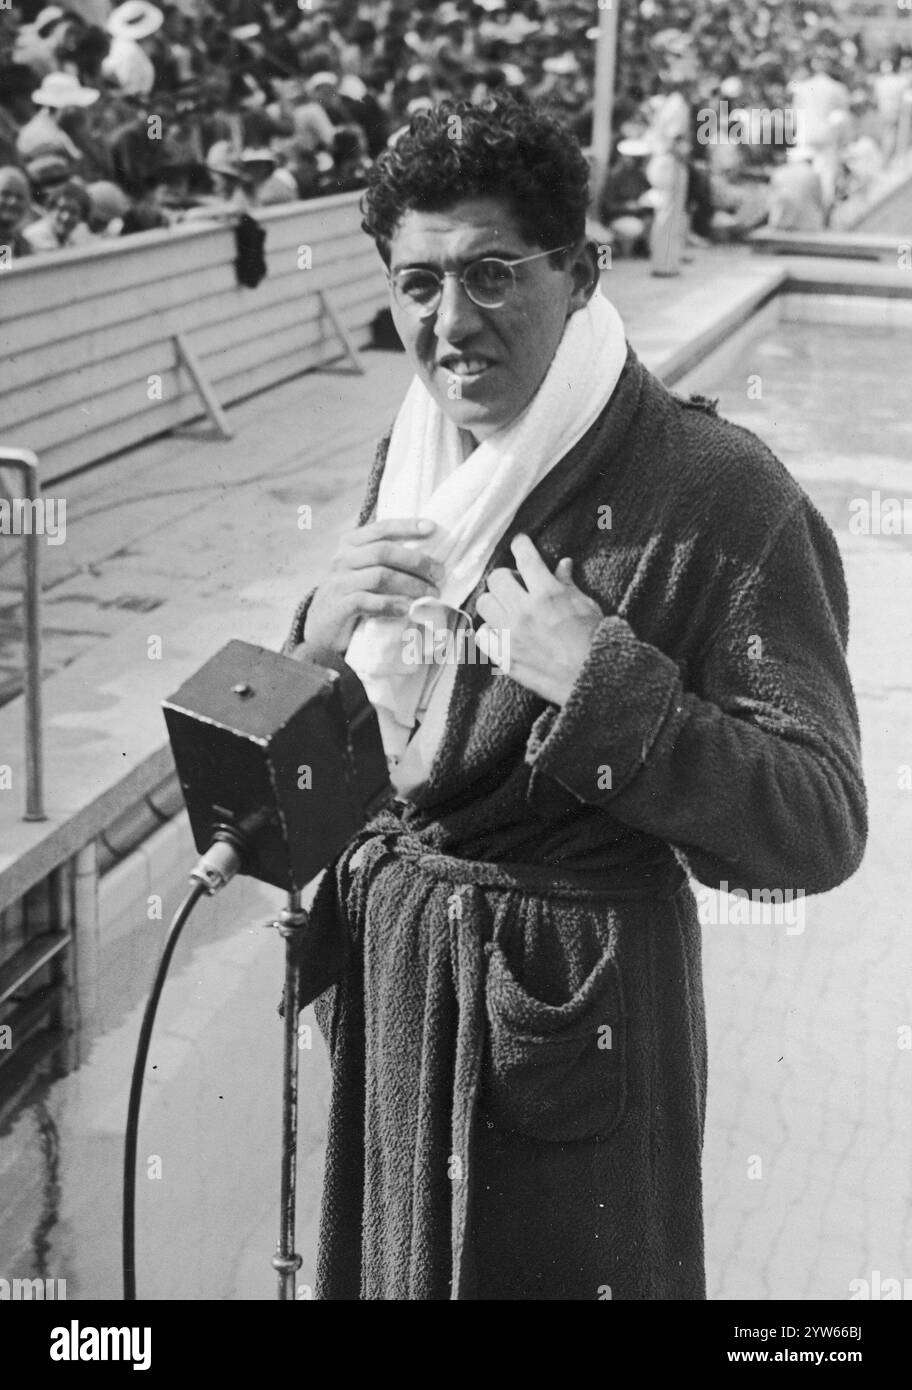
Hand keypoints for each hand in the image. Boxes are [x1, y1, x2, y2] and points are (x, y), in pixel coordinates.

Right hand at [303, 517, 441, 652]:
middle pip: (384, 551)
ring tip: (431, 594)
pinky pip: (368, 601)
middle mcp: (342, 558)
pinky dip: (392, 604)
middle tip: (439, 574)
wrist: (322, 628)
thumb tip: (429, 557)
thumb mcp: (364, 571)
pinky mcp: (338, 606)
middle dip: (416, 561)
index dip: (407, 526)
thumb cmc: (353, 595)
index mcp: (351, 543)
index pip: (382, 528)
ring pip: (380, 576)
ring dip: (411, 585)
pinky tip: (407, 609)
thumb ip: (387, 560)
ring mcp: (339, 582)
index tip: (432, 528)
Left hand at [475, 535, 603, 705]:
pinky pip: (481, 635)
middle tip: (518, 585)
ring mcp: (512, 635)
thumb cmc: (594, 642)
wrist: (592, 681)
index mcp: (547, 594)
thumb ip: (568, 585)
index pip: (525, 557)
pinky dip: (489, 631)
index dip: (521, 545)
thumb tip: (563, 565)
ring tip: (508, 608)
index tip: (520, 544)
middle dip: (507, 577)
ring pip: (484, 603)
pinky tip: (502, 632)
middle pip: (497, 578)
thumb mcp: (586, 606)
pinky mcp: (505, 657)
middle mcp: (524, 611)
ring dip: (495, 602)